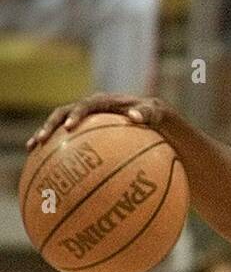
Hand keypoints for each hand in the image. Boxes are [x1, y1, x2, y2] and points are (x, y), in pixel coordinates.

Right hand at [27, 93, 171, 150]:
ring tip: (32, 150)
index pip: (85, 105)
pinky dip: (58, 151)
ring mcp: (86, 122)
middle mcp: (90, 110)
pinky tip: (51, 170)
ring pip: (60, 128)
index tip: (70, 128)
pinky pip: (70, 143)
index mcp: (103, 102)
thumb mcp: (157, 113)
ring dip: (45, 137)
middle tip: (41, 140)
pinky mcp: (86, 134)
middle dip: (50, 126)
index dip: (75, 115)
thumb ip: (148, 113)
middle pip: (63, 114)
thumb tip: (135, 117)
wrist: (155, 122)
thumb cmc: (156, 117)